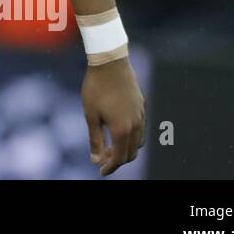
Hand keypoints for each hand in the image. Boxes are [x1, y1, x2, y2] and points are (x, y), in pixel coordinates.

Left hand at [81, 58, 145, 175]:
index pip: (120, 158)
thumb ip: (95, 140)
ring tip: (110, 146)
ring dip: (126, 148)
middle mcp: (136, 125)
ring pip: (138, 141)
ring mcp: (141, 115)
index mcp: (123, 130)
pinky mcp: (142, 106)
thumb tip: (96, 160)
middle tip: (103, 159)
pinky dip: (131, 136)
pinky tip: (118, 130)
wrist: (110, 62)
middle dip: (118, 160)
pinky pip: (140, 129)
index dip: (110, 167)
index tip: (100, 171)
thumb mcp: (91, 115)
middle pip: (131, 152)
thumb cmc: (96, 88)